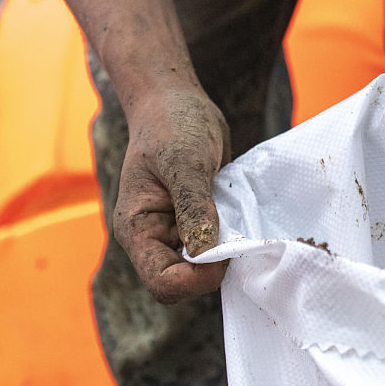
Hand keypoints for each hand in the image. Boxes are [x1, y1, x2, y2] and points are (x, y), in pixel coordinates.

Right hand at [112, 87, 230, 303]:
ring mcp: (174, 232)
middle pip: (182, 283)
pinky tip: (247, 224)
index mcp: (137, 228)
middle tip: (241, 241)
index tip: (226, 253)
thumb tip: (204, 251)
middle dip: (212, 272)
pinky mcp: (196, 223)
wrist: (175, 102)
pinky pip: (215, 248)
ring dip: (226, 257)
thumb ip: (194, 206)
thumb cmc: (172, 125)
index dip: (195, 279)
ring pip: (201, 269)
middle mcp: (153, 237)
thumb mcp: (185, 162)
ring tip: (246, 230)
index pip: (162, 281)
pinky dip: (233, 243)